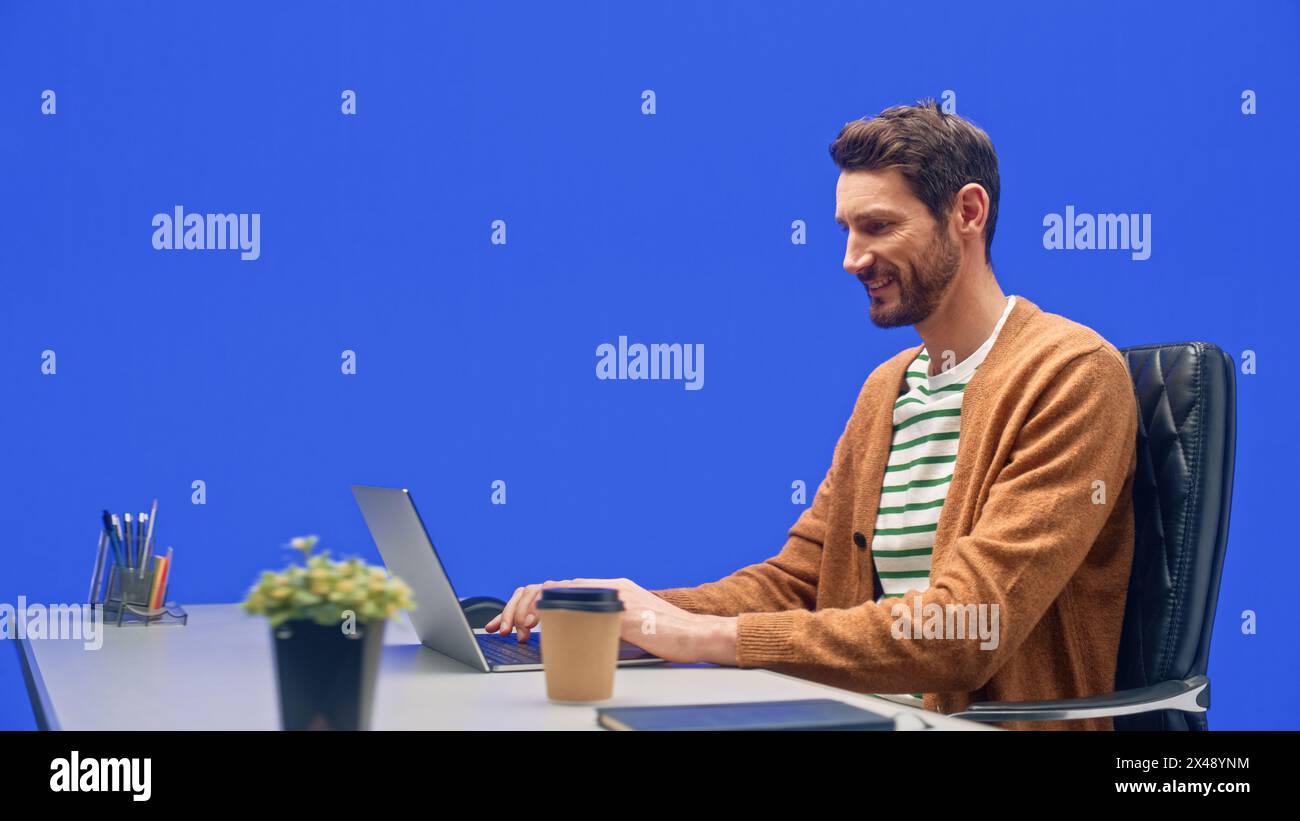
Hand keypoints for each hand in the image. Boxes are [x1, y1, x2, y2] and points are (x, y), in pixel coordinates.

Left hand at [483, 577, 737, 664]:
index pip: (557, 589)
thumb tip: (571, 636)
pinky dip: (555, 616)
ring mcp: (615, 597)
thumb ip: (601, 623)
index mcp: (608, 588)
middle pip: (550, 587)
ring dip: (529, 610)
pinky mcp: (623, 613)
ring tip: (515, 628)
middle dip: (518, 604)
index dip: (526, 602)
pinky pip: (582, 610)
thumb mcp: (625, 626)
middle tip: (503, 626)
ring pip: (559, 594)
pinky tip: (539, 626)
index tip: (507, 621)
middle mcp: (608, 587)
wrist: (697, 635)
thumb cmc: (665, 635)